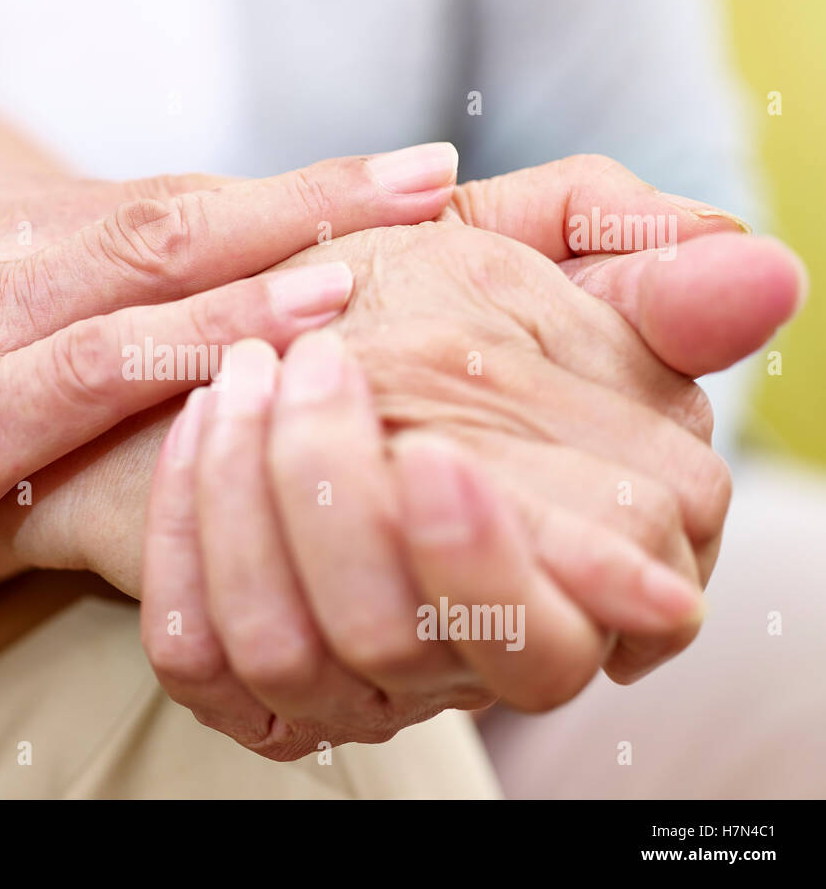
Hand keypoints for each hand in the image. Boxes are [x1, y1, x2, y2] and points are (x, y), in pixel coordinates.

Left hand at [0, 156, 802, 756]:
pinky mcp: (231, 668)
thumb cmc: (431, 310)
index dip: (483, 563)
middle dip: (337, 507)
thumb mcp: (540, 270)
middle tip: (315, 366)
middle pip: (390, 645)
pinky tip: (189, 425)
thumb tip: (762, 276)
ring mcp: (327, 672)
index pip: (542, 639)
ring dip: (245, 502)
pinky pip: (193, 651)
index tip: (433, 454)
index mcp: (546, 584)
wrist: (282, 345)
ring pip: (279, 649)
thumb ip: (644, 283)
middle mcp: (436, 652)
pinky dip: (181, 533)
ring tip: (237, 371)